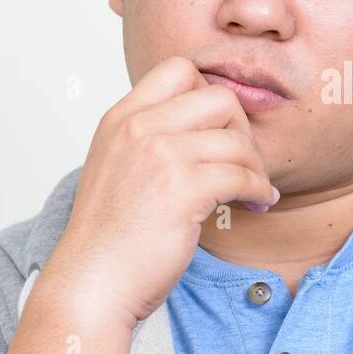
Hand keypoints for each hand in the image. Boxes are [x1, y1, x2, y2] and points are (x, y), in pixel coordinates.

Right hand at [40, 55, 278, 327]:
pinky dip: (259, 189)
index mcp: (121, 118)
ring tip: (254, 189)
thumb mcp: (119, 167)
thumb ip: (150, 138)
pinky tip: (258, 201)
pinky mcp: (182, 188)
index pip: (179, 69)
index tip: (218, 130)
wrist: (93, 283)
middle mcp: (138, 128)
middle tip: (242, 162)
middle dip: (242, 129)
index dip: (210, 94)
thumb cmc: (111, 237)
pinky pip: (243, 174)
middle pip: (219, 97)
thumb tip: (208, 127)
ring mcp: (159, 155)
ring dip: (256, 166)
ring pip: (238, 140)